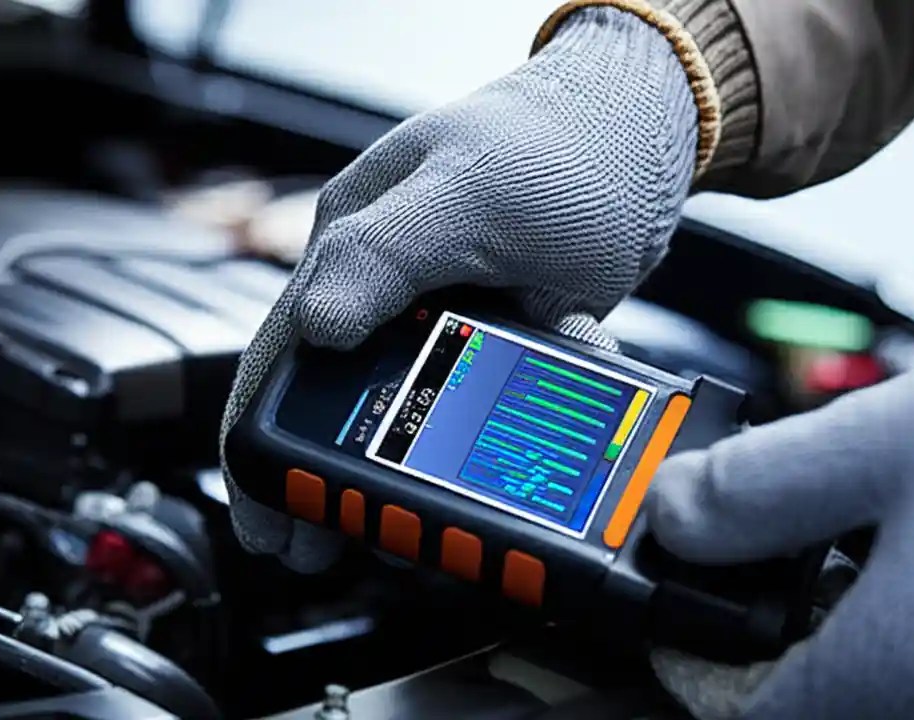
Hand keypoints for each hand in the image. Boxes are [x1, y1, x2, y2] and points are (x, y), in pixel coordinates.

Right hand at [221, 5, 699, 569]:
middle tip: (323, 545)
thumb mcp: (470, 194)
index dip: (262, 441)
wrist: (651, 137)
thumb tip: (318, 326)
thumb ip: (385, 253)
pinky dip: (476, 444)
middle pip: (333, 398)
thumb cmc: (564, 143)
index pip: (282, 352)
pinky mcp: (492, 337)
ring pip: (401, 413)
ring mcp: (440, 313)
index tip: (266, 515)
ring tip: (404, 533)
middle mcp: (384, 282)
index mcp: (353, 240)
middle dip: (323, 480)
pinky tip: (486, 472)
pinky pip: (471, 407)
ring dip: (400, 473)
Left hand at [645, 342, 913, 719]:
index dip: (685, 663)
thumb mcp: (894, 439)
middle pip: (816, 689)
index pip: (742, 714)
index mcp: (895, 671)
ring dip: (836, 607)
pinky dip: (906, 597)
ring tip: (823, 524)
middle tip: (736, 552)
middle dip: (761, 622)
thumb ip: (762, 483)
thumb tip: (672, 508)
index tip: (667, 615)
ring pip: (885, 665)